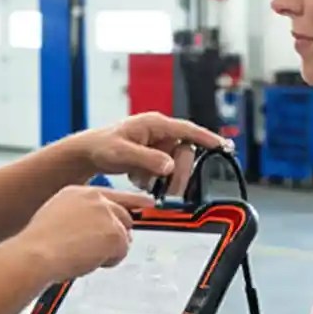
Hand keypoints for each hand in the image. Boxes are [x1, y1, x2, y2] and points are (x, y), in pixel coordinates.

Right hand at [14, 185, 154, 281]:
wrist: (36, 254)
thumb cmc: (38, 244)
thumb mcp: (56, 217)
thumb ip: (79, 217)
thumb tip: (93, 230)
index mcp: (79, 192)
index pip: (112, 195)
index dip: (132, 201)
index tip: (147, 203)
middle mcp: (95, 198)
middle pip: (124, 217)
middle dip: (115, 236)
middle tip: (97, 250)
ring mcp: (107, 214)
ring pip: (123, 237)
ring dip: (110, 251)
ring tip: (84, 255)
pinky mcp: (115, 233)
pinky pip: (122, 252)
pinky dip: (109, 261)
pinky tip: (88, 259)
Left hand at [75, 112, 229, 194]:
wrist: (88, 154)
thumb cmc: (102, 146)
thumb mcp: (122, 153)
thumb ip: (147, 159)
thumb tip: (169, 165)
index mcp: (154, 124)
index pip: (187, 130)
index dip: (207, 138)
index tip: (224, 146)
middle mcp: (159, 133)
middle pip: (185, 154)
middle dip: (178, 174)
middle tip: (170, 189)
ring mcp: (157, 145)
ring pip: (176, 165)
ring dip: (163, 178)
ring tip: (142, 179)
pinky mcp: (154, 157)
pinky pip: (165, 172)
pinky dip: (154, 180)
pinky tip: (137, 178)